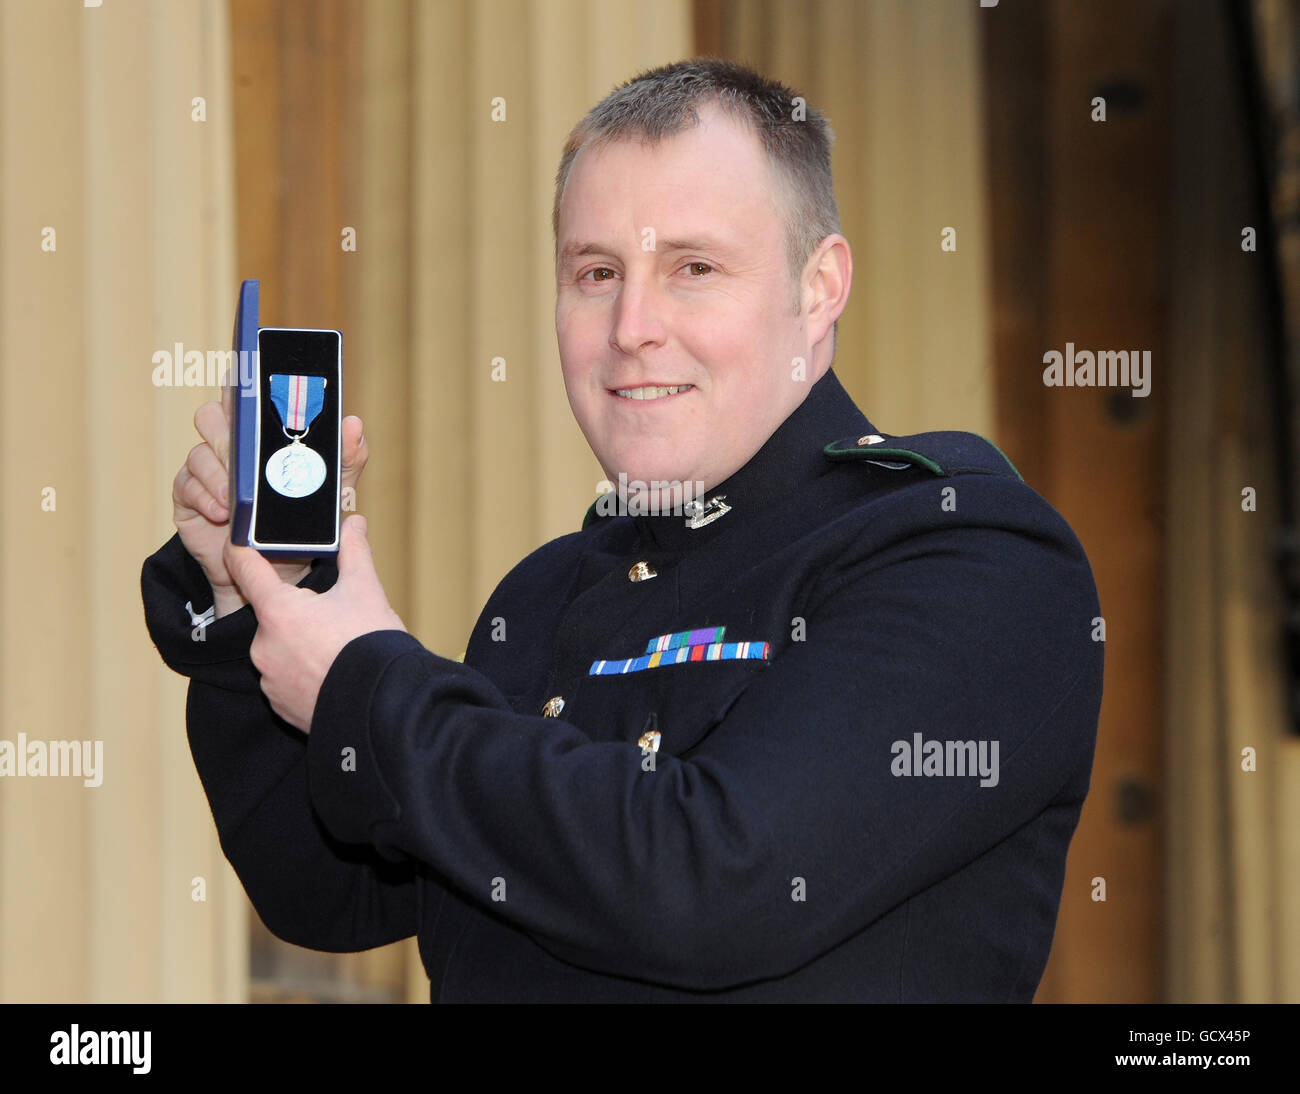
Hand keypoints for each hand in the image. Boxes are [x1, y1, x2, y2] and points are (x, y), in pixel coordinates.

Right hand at [171, 383, 368, 616]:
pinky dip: (205, 497)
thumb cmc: (303, 522)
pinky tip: (223, 513)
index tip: (246, 379)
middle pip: (212, 415)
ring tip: (237, 499)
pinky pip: (186, 486)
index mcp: (261, 435)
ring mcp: (205, 470)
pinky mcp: (188, 497)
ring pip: (199, 452)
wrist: (278, 572)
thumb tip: (354, 424)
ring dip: (218, 473)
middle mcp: (229, 445)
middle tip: (244, 453)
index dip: (241, 383)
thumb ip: (346, 458)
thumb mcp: (332, 491)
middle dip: (228, 432)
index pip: (245, 396)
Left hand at [222, 514, 405, 730]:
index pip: (245, 568)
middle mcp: (263, 645)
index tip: (244, 540)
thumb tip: (354, 523)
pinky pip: (284, 679)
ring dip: (299, 644)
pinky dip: (302, 673)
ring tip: (337, 649)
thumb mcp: (365, 591)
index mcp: (278, 611)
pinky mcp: (279, 705)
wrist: (384, 708)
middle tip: (331, 615)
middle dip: (297, 611)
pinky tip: (331, 673)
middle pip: (272, 613)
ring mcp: (269, 679)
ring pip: (279, 648)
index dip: (243, 549)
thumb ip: (354, 552)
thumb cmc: (372, 647)